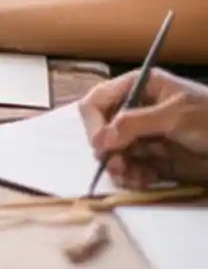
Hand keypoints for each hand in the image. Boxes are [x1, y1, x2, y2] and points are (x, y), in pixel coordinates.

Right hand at [82, 69, 207, 188]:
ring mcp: (142, 135)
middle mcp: (134, 110)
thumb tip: (100, 140)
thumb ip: (134, 124)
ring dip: (119, 168)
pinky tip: (146, 181)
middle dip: (107, 151)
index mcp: (138, 88)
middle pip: (99, 130)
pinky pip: (128, 169)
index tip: (102, 145)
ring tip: (135, 178)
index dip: (93, 123)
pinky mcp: (151, 157)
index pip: (96, 101)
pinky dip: (132, 177)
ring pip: (111, 153)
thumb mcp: (175, 116)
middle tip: (119, 166)